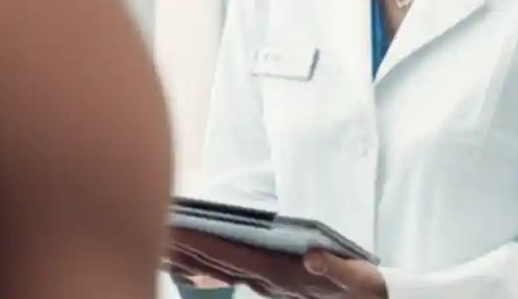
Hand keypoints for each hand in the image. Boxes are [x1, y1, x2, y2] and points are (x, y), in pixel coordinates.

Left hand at [165, 228, 385, 297]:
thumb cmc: (365, 293)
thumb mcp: (361, 281)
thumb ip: (336, 268)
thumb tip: (311, 256)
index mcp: (282, 275)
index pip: (232, 257)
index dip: (201, 243)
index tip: (173, 229)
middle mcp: (266, 282)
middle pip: (216, 263)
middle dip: (184, 246)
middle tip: (151, 226)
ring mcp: (265, 285)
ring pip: (218, 269)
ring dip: (189, 255)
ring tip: (161, 238)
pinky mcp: (269, 283)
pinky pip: (228, 272)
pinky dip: (205, 264)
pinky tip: (189, 261)